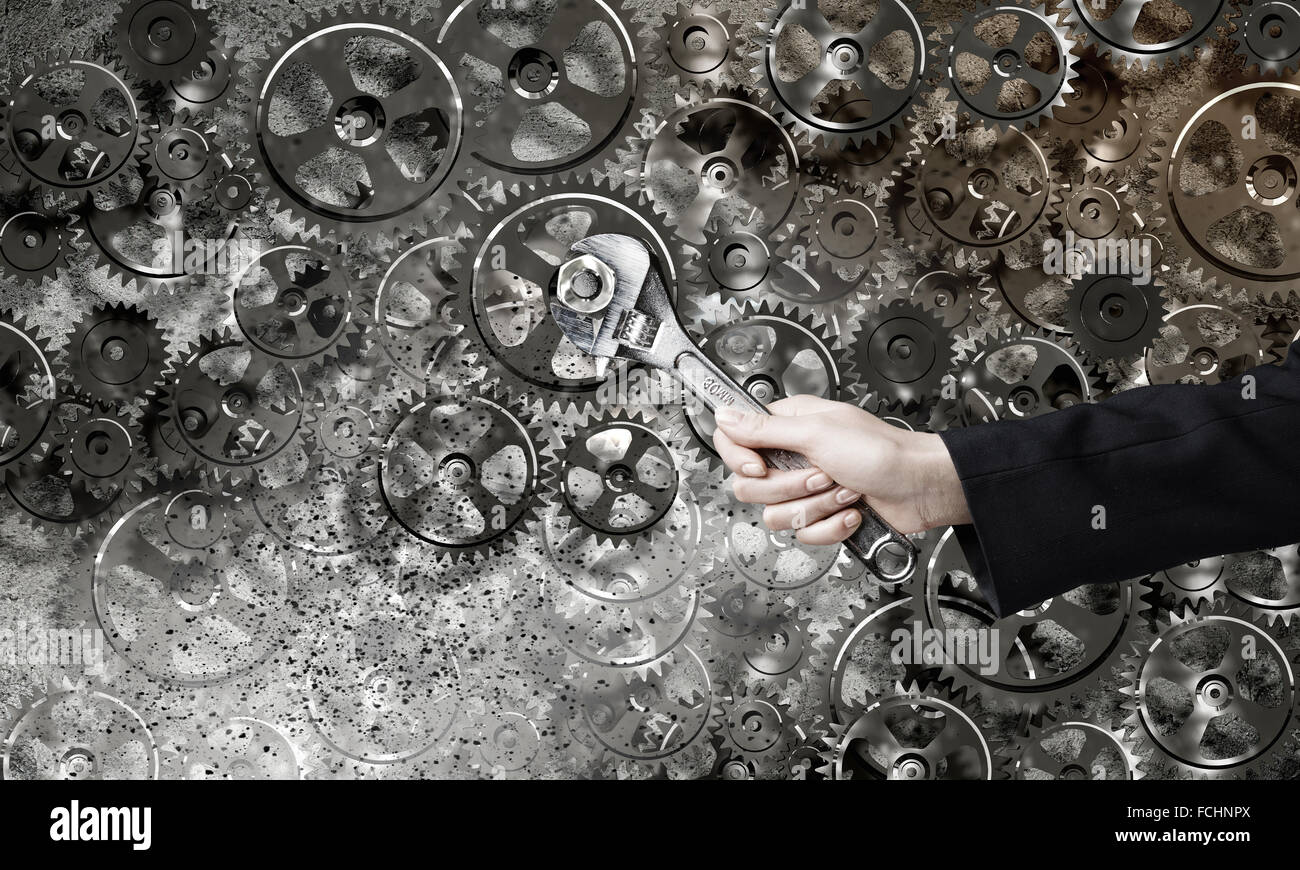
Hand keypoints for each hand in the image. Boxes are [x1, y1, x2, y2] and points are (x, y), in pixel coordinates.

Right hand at [713, 395, 970, 545]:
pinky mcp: (821, 516)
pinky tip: (851, 511)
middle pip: (751, 486)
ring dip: (816, 506)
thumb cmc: (882, 451)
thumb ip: (764, 429)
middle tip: (821, 474)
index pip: (734, 440)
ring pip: (776, 515)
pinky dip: (831, 526)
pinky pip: (803, 534)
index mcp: (788, 425)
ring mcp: (806, 489)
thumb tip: (724, 416)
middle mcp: (792, 456)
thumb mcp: (818, 432)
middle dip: (790, 487)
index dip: (739, 458)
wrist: (921, 487)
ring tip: (844, 491)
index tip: (759, 466)